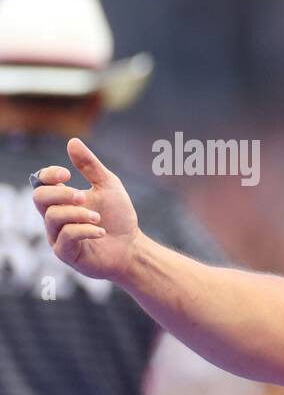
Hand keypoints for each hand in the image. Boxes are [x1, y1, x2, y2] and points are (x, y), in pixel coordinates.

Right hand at [31, 137, 140, 282]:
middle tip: (83, 197)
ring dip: (78, 214)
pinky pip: (66, 237)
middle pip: (39, 197)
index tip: (66, 173)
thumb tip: (72, 141)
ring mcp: (57, 235)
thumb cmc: (118, 218)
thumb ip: (90, 166)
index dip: (48, 175)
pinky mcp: (65, 253)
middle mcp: (55, 216)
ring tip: (98, 218)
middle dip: (61, 194)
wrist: (132, 247)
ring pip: (53, 217)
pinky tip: (101, 231)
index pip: (41, 182)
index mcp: (62, 199)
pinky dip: (85, 230)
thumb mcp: (108, 186)